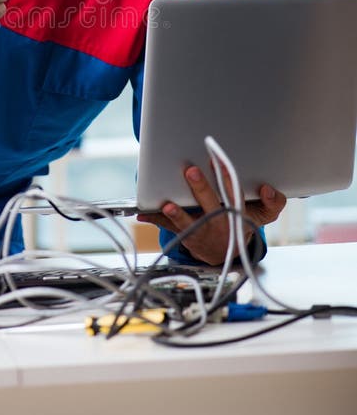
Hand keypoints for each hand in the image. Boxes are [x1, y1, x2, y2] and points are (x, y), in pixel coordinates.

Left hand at [136, 165, 286, 265]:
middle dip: (201, 189)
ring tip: (167, 203)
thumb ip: (273, 202)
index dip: (228, 178)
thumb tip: (268, 188)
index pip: (234, 193)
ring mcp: (199, 230)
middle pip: (210, 205)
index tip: (219, 160)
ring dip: (177, 213)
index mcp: (237, 213)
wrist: (226, 253)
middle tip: (190, 170)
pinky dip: (154, 218)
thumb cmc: (241, 221)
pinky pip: (167, 227)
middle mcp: (218, 222)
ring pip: (187, 222)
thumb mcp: (263, 216)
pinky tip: (142, 211)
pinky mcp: (184, 234)